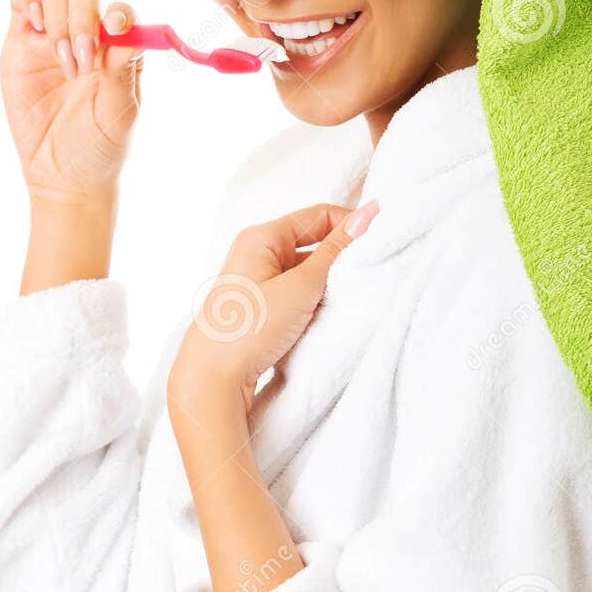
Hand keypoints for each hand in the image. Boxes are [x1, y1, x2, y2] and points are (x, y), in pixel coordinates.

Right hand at [0, 0, 143, 201]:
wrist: (60, 175)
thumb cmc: (98, 145)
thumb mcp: (120, 112)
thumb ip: (123, 70)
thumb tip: (127, 31)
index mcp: (119, 49)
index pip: (120, 10)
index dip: (118, 12)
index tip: (114, 29)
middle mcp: (88, 36)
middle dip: (83, 19)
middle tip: (82, 65)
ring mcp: (52, 37)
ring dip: (59, 19)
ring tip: (63, 64)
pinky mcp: (21, 44)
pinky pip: (22, 1)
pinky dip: (28, 0)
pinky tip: (36, 26)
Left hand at [167, 200, 379, 420]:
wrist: (213, 377)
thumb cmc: (251, 327)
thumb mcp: (302, 286)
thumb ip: (337, 251)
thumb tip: (369, 214)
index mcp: (261, 237)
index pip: (319, 216)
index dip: (351, 226)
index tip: (378, 245)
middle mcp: (256, 252)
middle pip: (313, 241)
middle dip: (340, 257)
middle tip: (367, 273)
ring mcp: (257, 280)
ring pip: (306, 269)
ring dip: (329, 281)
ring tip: (347, 296)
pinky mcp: (260, 306)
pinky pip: (297, 291)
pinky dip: (315, 298)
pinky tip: (327, 313)